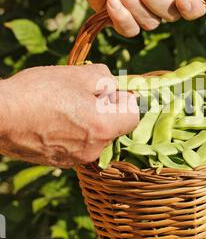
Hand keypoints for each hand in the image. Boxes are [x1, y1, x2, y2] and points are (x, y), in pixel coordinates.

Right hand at [0, 65, 138, 166]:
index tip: (110, 91)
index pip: (134, 115)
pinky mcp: (60, 163)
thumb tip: (113, 86)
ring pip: (95, 137)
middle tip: (82, 95)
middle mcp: (94, 149)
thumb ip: (105, 78)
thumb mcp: (77, 74)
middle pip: (114, 127)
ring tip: (62, 107)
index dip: (125, 99)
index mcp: (104, 126)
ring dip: (88, 122)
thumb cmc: (38, 92)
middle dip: (105, 110)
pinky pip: (78, 146)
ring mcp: (76, 159)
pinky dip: (72, 134)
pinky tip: (52, 120)